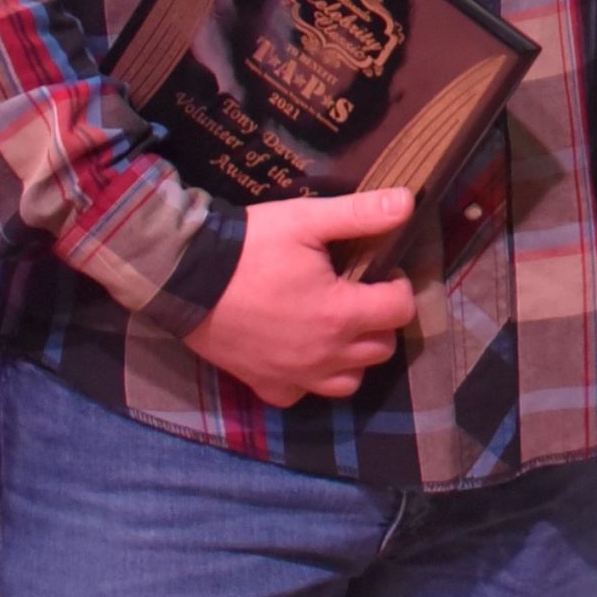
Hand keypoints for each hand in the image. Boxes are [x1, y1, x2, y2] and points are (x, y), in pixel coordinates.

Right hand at [181, 187, 417, 406]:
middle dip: (380, 320)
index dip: (398, 286)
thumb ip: (360, 214)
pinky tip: (303, 352)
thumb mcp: (306, 219)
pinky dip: (312, 379)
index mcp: (340, 314)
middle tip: (360, 293)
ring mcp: (295, 376)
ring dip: (354, 355)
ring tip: (338, 324)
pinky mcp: (266, 386)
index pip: (400, 310)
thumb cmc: (251, 247)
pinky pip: (304, 394)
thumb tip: (408, 201)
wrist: (188, 280)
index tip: (382, 270)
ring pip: (350, 381)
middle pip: (381, 348)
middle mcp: (325, 355)